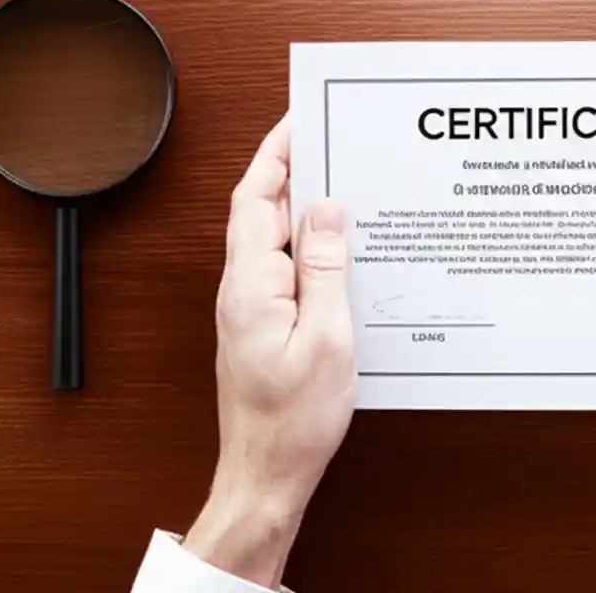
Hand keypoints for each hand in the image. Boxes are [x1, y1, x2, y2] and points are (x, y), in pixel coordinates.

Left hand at [184, 115, 354, 588]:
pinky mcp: (266, 327)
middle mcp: (243, 290)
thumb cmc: (292, 423)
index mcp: (250, 285)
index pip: (256, 197)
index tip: (301, 118)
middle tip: (338, 143)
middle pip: (266, 212)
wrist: (266, 477)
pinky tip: (346, 254)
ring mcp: (253, 309)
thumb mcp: (326, 339)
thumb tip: (327, 209)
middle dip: (299, 172)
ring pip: (280, 242)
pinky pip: (290, 272)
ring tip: (352, 191)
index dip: (277, 153)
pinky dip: (315, 251)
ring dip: (310, 212)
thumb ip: (325, 268)